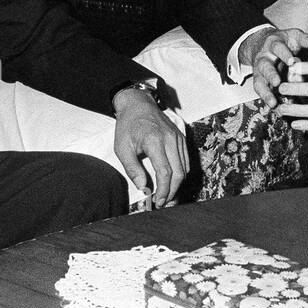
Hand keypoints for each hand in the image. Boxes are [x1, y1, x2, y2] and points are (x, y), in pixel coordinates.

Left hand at [112, 88, 187, 208]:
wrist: (138, 104)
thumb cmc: (128, 125)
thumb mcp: (122, 148)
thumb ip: (132, 169)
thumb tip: (143, 188)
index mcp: (154, 140)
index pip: (165, 171)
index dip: (163, 189)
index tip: (157, 201)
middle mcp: (170, 139)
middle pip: (179, 173)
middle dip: (172, 192)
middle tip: (162, 203)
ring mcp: (178, 138)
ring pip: (185, 168)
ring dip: (177, 185)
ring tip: (167, 197)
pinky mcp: (181, 138)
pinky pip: (185, 161)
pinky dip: (181, 174)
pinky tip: (172, 183)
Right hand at [240, 27, 307, 109]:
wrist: (268, 46)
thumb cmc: (287, 42)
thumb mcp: (295, 37)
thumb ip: (306, 39)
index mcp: (273, 44)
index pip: (278, 48)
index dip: (284, 54)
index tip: (292, 61)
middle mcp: (264, 58)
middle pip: (264, 66)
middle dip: (270, 74)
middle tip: (277, 82)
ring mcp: (260, 71)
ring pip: (260, 82)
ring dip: (266, 93)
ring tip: (273, 103)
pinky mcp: (260, 82)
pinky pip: (261, 93)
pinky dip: (267, 101)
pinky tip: (272, 110)